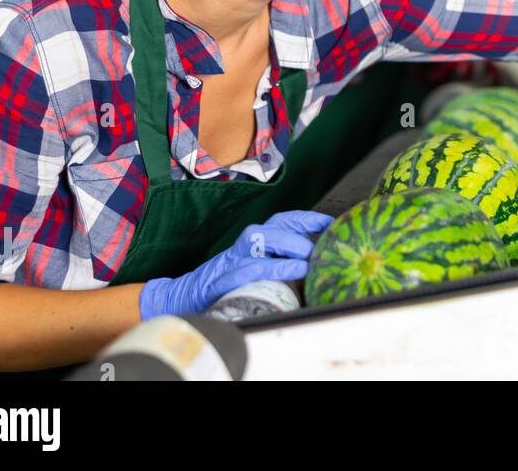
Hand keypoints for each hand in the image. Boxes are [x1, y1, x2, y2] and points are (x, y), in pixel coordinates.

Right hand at [138, 210, 333, 318]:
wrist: (184, 298)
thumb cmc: (231, 285)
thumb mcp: (262, 270)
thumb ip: (285, 263)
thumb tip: (320, 263)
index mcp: (257, 240)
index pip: (285, 220)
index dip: (309, 219)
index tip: (333, 222)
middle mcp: (245, 243)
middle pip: (275, 225)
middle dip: (300, 230)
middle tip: (323, 243)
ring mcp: (232, 259)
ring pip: (258, 239)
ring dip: (285, 245)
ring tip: (306, 258)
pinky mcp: (220, 279)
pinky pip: (245, 270)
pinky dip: (267, 269)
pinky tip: (287, 273)